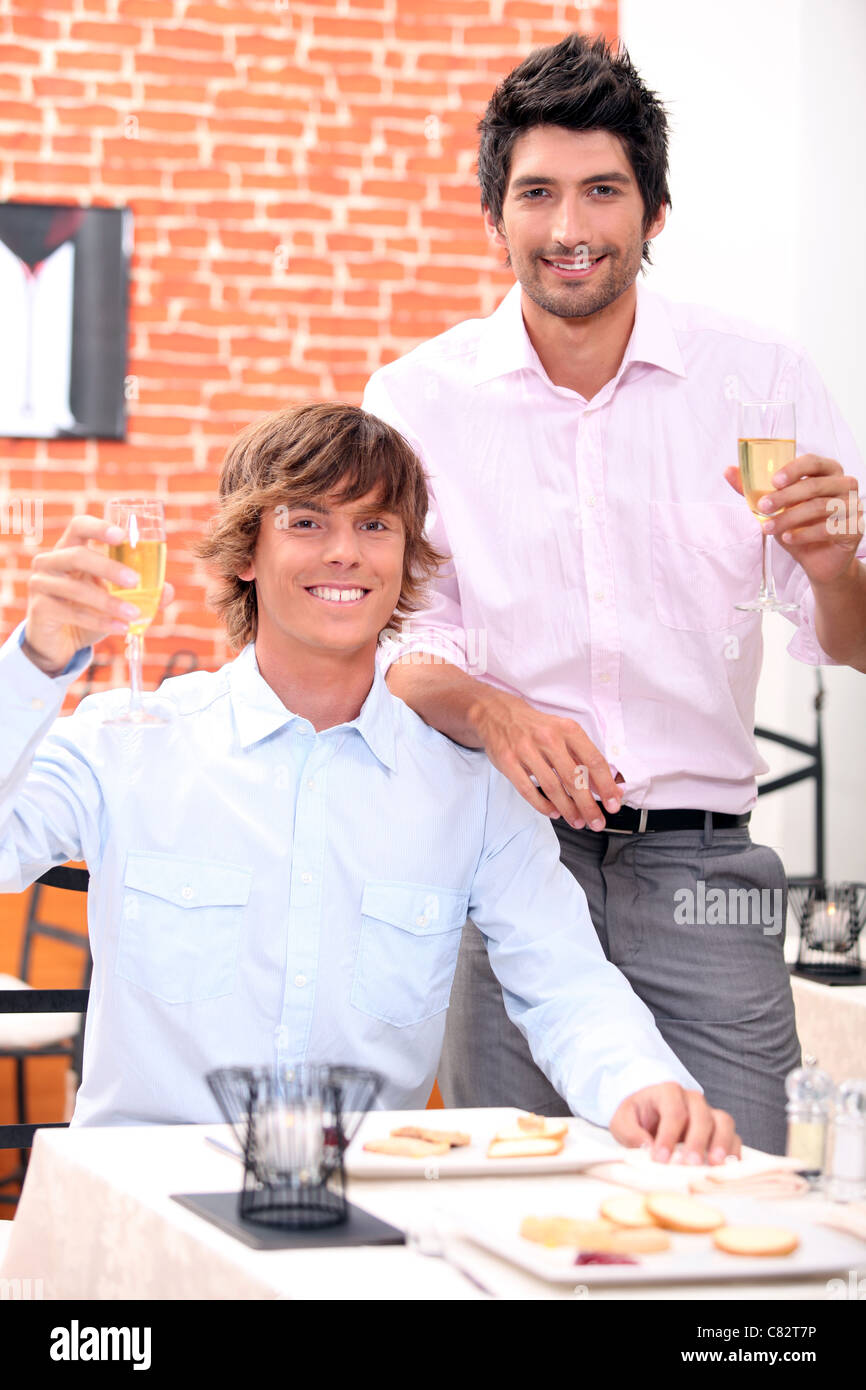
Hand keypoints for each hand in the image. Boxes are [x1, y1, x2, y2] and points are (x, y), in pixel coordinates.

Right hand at [23, 515, 174, 675]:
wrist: (59, 642)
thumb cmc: (87, 610)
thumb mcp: (113, 597)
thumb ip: (139, 591)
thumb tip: (167, 591)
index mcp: (69, 548)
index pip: (79, 526)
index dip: (99, 528)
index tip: (122, 536)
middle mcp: (50, 561)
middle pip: (78, 555)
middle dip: (108, 567)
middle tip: (135, 581)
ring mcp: (41, 584)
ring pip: (76, 588)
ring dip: (108, 602)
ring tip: (134, 613)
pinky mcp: (39, 609)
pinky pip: (72, 613)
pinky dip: (99, 621)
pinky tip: (121, 627)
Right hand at [469, 687, 620, 828]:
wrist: (497, 714)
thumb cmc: (537, 727)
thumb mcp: (564, 733)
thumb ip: (584, 758)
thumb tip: (607, 786)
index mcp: (568, 729)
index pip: (593, 761)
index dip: (606, 785)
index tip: (613, 804)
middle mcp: (548, 738)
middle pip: (574, 779)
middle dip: (588, 806)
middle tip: (597, 822)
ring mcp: (526, 750)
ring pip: (552, 787)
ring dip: (568, 809)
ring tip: (577, 821)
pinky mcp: (508, 761)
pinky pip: (528, 790)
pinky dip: (543, 805)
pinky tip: (554, 813)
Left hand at [610, 1083, 740, 1164]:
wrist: (648, 1112)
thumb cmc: (637, 1116)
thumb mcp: (623, 1121)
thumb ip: (631, 1133)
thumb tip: (647, 1149)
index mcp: (667, 1092)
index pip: (673, 1112)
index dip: (668, 1136)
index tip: (661, 1159)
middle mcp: (692, 1099)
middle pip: (701, 1117)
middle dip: (696, 1142)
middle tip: (690, 1165)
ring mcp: (708, 1113)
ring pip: (723, 1122)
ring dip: (721, 1144)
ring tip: (715, 1165)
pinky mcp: (718, 1129)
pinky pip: (733, 1136)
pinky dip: (733, 1152)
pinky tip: (727, 1169)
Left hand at [725, 454, 862, 585]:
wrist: (819, 561)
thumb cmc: (799, 527)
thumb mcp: (775, 508)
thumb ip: (754, 489)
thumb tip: (728, 470)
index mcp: (828, 472)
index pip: (813, 462)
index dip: (793, 469)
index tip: (773, 482)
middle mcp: (845, 485)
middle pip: (815, 486)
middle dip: (785, 497)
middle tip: (763, 508)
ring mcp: (854, 506)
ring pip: (820, 507)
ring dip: (789, 518)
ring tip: (768, 528)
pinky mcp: (855, 528)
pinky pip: (829, 528)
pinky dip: (804, 534)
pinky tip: (787, 538)